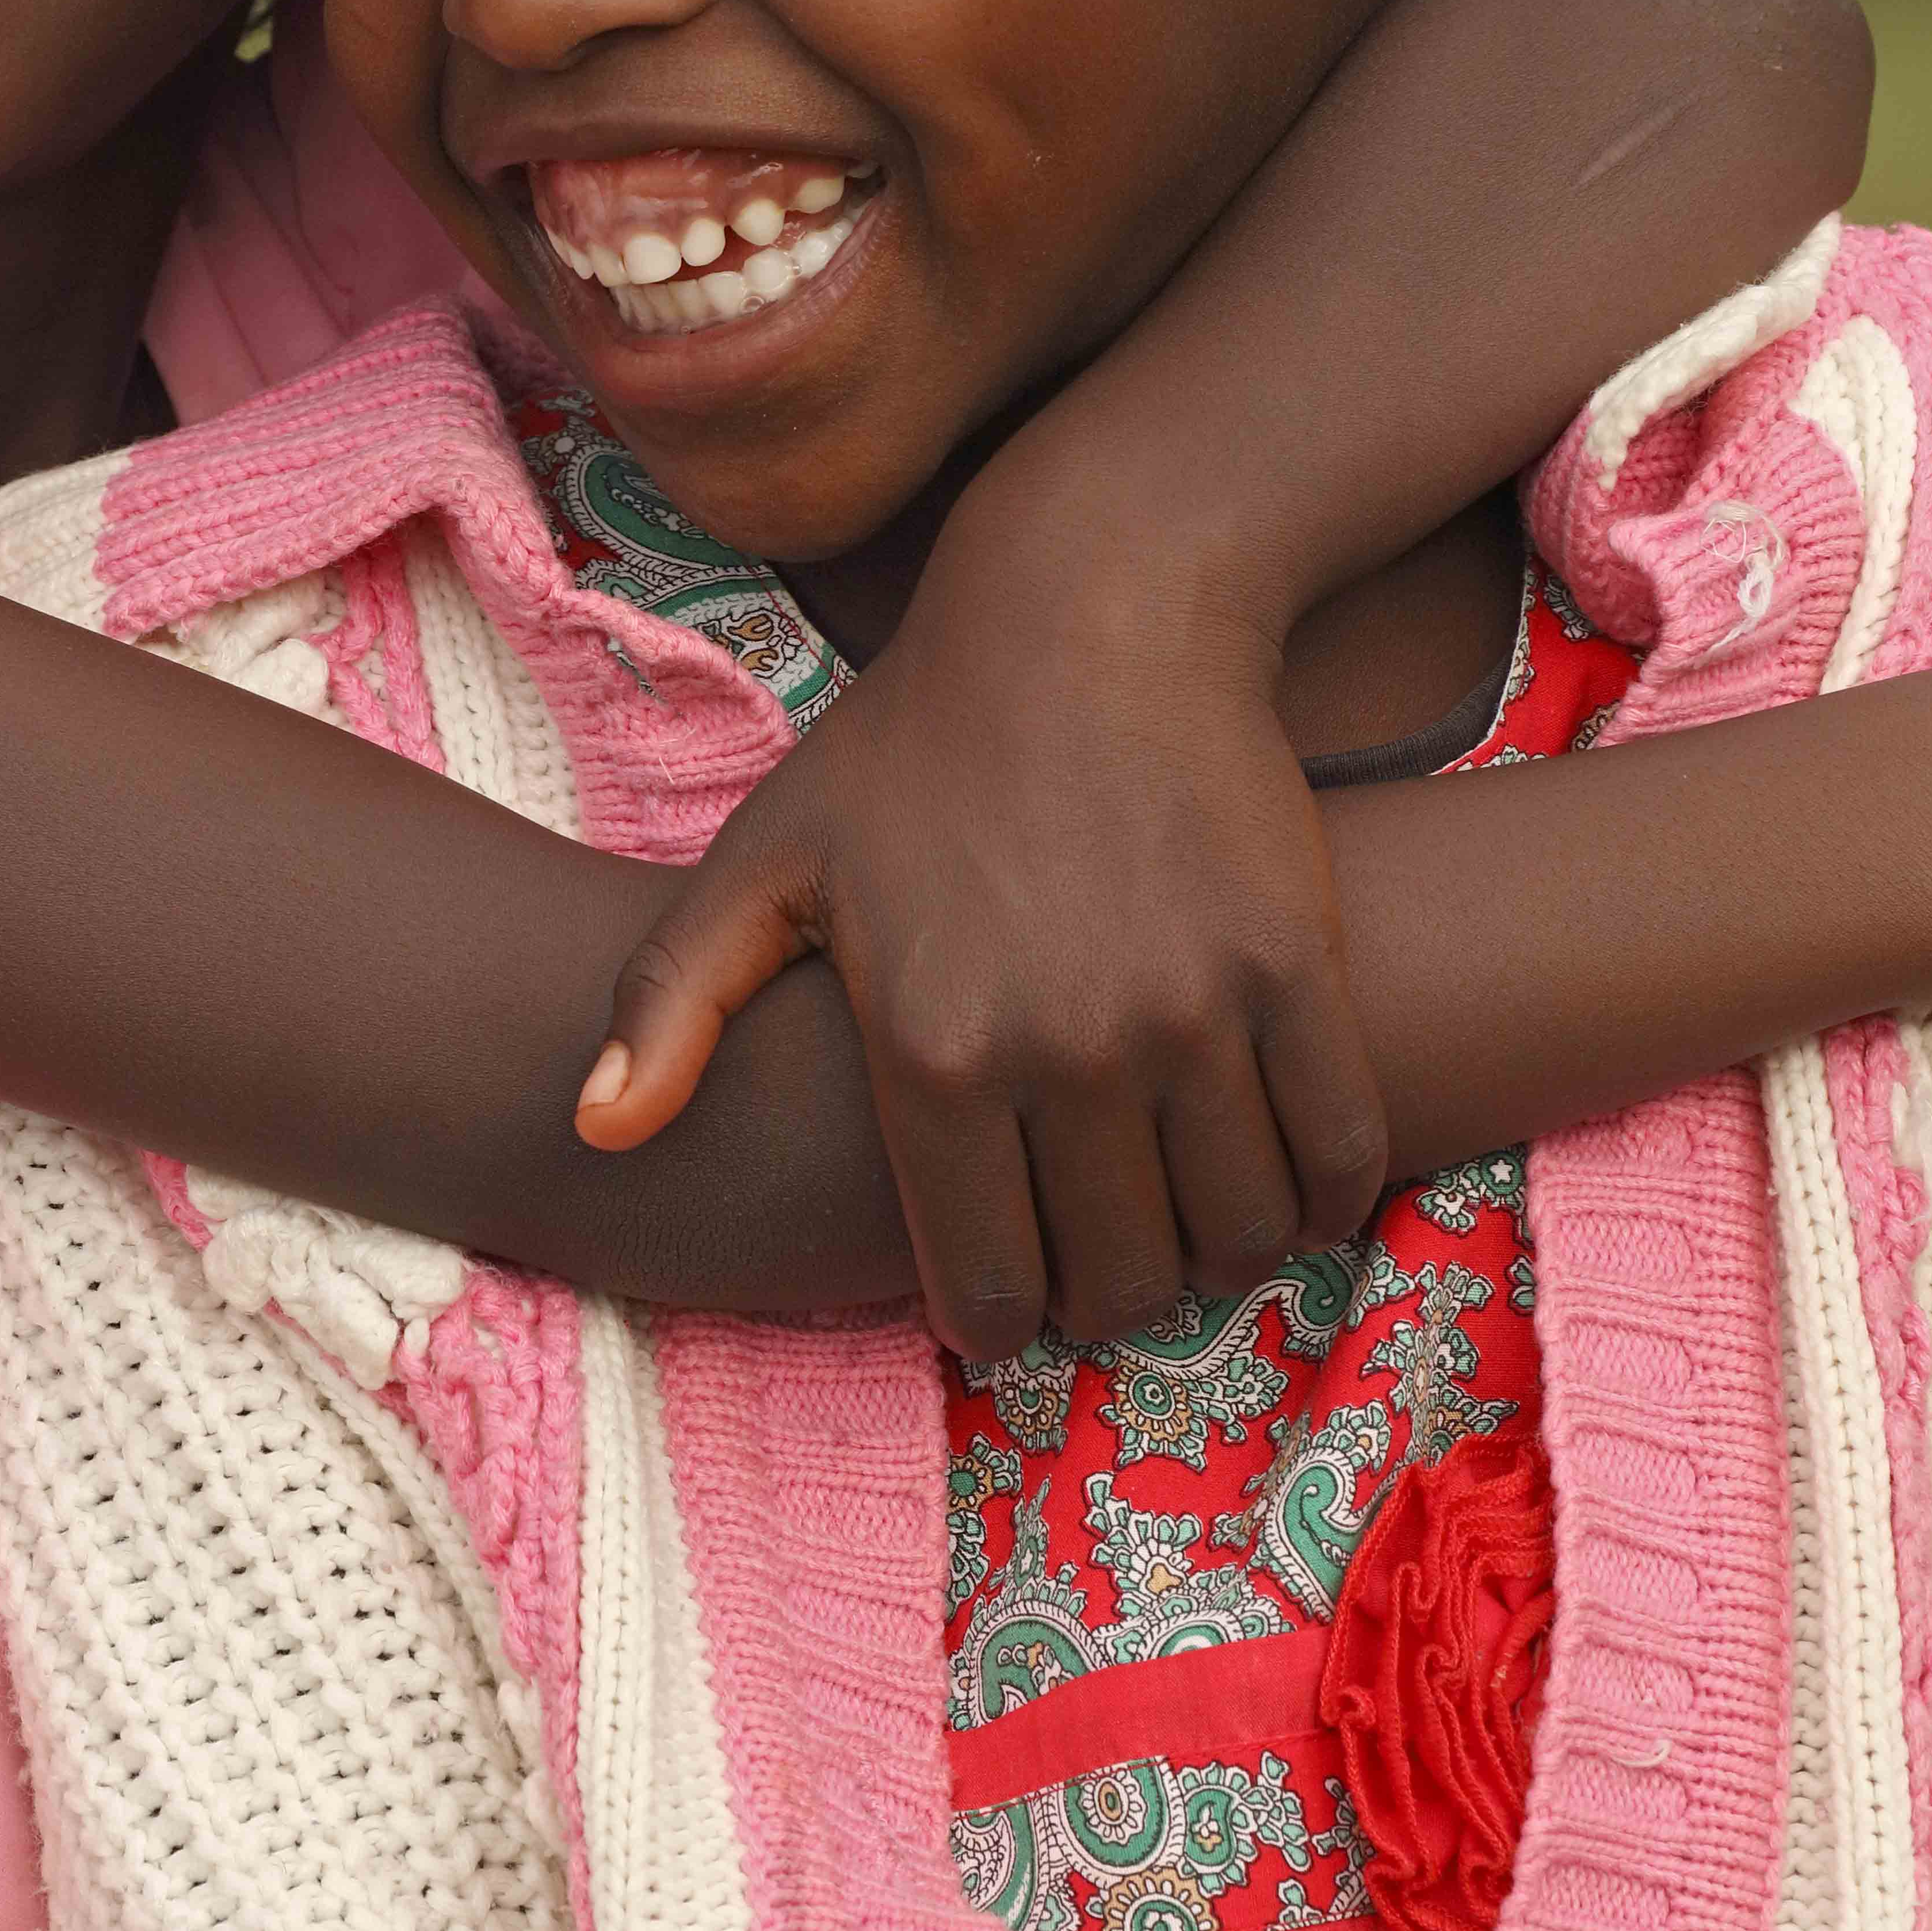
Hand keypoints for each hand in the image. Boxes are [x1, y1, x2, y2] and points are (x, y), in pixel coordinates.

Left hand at [576, 510, 1388, 1358]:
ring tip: (1182, 1224)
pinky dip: (1321, 1200)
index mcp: (928, 1050)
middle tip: (1094, 1263)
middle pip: (1115, 1283)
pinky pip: (1336, 1150)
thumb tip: (595, 1130)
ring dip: (1214, 1259)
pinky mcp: (1295, 967)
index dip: (992, 1319)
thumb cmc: (911, 743)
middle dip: (1102, 1300)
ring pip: (1235, 1236)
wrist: (1089, 611)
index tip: (1001, 1295)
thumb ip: (674, 1003)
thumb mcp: (764, 860)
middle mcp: (1064, 1049)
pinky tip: (1285, 1188)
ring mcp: (1191, 1011)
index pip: (981, 1290)